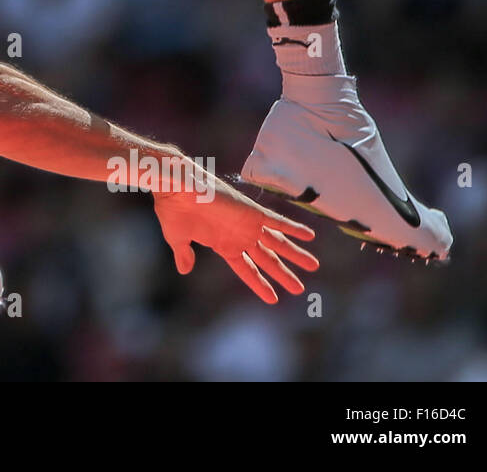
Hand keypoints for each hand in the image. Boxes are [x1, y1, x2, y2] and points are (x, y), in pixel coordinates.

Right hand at [151, 176, 318, 303]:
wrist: (176, 187)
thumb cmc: (173, 212)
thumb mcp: (178, 239)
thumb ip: (184, 255)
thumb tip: (184, 270)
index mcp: (223, 245)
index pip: (247, 269)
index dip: (260, 284)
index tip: (273, 299)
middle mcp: (239, 236)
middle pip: (267, 259)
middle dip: (284, 274)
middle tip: (299, 289)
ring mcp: (247, 225)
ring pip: (277, 243)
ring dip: (295, 254)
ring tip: (313, 265)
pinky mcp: (252, 212)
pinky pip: (278, 222)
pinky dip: (293, 229)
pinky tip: (310, 236)